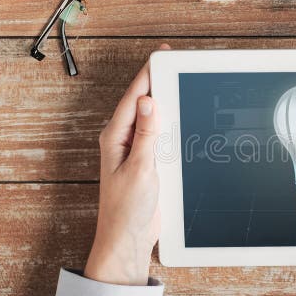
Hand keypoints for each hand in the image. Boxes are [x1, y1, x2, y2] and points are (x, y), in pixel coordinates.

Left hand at [84, 44, 169, 285]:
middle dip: (158, 82)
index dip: (149, 74)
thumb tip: (148, 101)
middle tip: (176, 63)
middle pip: (142, 103)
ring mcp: (134, 150)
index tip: (163, 56)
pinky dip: (169, 123)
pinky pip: (158, 134)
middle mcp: (123, 140)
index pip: (134, 97)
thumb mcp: (140, 168)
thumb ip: (146, 134)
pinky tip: (180, 117)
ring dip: (164, 102)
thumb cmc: (126, 210)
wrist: (128, 239)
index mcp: (115, 137)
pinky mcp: (146, 162)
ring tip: (180, 82)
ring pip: (151, 118)